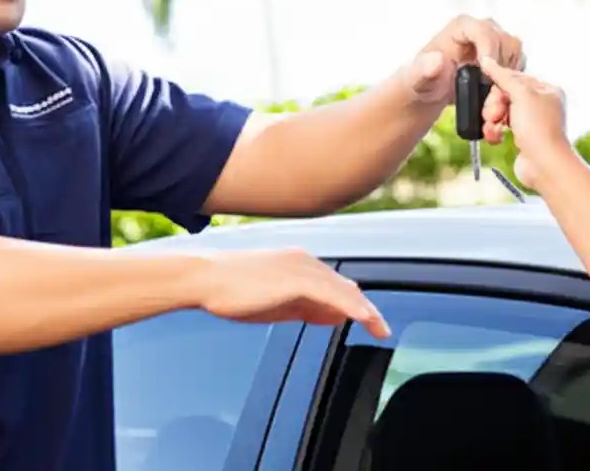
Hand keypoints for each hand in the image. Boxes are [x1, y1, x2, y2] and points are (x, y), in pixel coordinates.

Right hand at [190, 248, 390, 338]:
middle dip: (365, 308)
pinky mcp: (296, 277)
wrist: (207, 279)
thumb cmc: (233, 291)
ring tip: (380, 328)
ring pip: (342, 290)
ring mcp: (301, 267)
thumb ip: (306, 307)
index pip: (334, 285)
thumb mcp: (277, 303)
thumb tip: (334, 315)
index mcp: (298, 264)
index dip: (354, 304)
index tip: (369, 320)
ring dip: (364, 310)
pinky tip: (363, 319)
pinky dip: (350, 307)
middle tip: (382, 328)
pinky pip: (331, 294)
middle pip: (344, 286)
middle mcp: (304, 261)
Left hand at [402, 14, 524, 105]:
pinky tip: (497, 91)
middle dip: (500, 67)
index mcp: (461, 26)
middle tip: (489, 89)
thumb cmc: (424, 82)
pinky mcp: (504, 55)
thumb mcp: (418, 79)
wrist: (433, 91)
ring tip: (491, 92)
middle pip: (504, 40)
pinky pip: (518, 62)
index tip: (485, 72)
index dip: (489, 49)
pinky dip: (512, 78)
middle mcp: (481, 28)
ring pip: (515, 51)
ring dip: (508, 74)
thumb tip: (437, 59)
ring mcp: (495, 41)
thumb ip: (423, 70)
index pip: (483, 29)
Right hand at [478, 56, 572, 188]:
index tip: (495, 93)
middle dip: (495, 105)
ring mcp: (530, 121)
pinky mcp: (521, 137)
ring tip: (495, 127)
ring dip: (492, 119)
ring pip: (500, 111)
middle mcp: (539, 104)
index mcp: (545, 90)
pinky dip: (494, 131)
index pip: (515, 78)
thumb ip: (502, 76)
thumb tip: (487, 60)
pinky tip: (496, 137)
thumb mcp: (521, 95)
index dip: (500, 85)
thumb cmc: (539, 128)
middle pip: (504, 94)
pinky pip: (500, 127)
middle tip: (496, 114)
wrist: (544, 164)